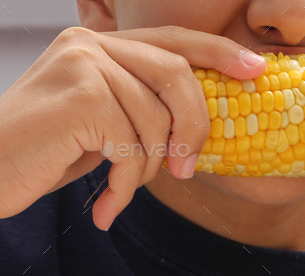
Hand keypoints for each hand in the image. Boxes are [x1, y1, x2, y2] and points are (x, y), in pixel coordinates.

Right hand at [0, 26, 265, 228]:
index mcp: (103, 45)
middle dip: (193, 127)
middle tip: (186, 170)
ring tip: (122, 190)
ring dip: (147, 168)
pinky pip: (130, 146)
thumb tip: (202, 125)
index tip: (254, 69)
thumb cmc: (50, 151)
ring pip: (154, 120)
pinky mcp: (79, 97)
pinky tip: (106, 205)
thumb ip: (146, 110)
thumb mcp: (107, 124)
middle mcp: (92, 44)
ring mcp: (83, 65)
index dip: (218, 51)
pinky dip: (125, 184)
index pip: (173, 40)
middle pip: (176, 75)